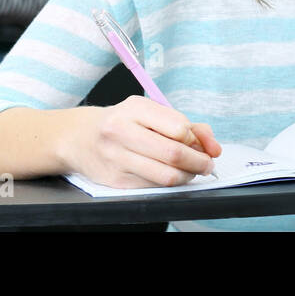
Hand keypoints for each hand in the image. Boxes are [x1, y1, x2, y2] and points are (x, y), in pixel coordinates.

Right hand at [62, 96, 222, 188]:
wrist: (80, 138)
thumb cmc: (124, 122)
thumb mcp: (151, 112)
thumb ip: (187, 125)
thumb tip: (213, 147)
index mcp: (134, 108)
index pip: (179, 127)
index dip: (197, 139)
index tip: (203, 145)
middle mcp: (120, 131)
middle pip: (173, 154)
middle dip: (199, 162)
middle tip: (207, 164)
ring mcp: (115, 158)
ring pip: (165, 176)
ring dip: (187, 176)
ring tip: (192, 171)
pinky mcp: (114, 181)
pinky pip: (152, 187)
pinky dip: (169, 183)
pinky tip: (171, 175)